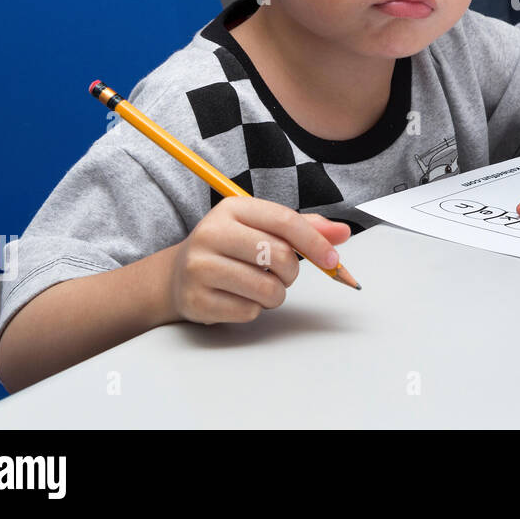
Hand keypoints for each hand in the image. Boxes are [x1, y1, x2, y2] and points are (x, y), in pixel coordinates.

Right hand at [168, 197, 349, 324]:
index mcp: (232, 208)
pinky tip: (239, 297)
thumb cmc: (230, 249)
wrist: (178, 275)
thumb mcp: (262, 228)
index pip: (285, 221)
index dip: (316, 242)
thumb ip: (304, 228)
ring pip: (267, 288)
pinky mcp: (197, 300)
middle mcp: (212, 233)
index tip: (333, 260)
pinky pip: (249, 311)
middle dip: (291, 271)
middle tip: (281, 273)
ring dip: (276, 294)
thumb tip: (342, 232)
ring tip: (260, 286)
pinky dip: (255, 309)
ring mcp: (200, 267)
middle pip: (280, 255)